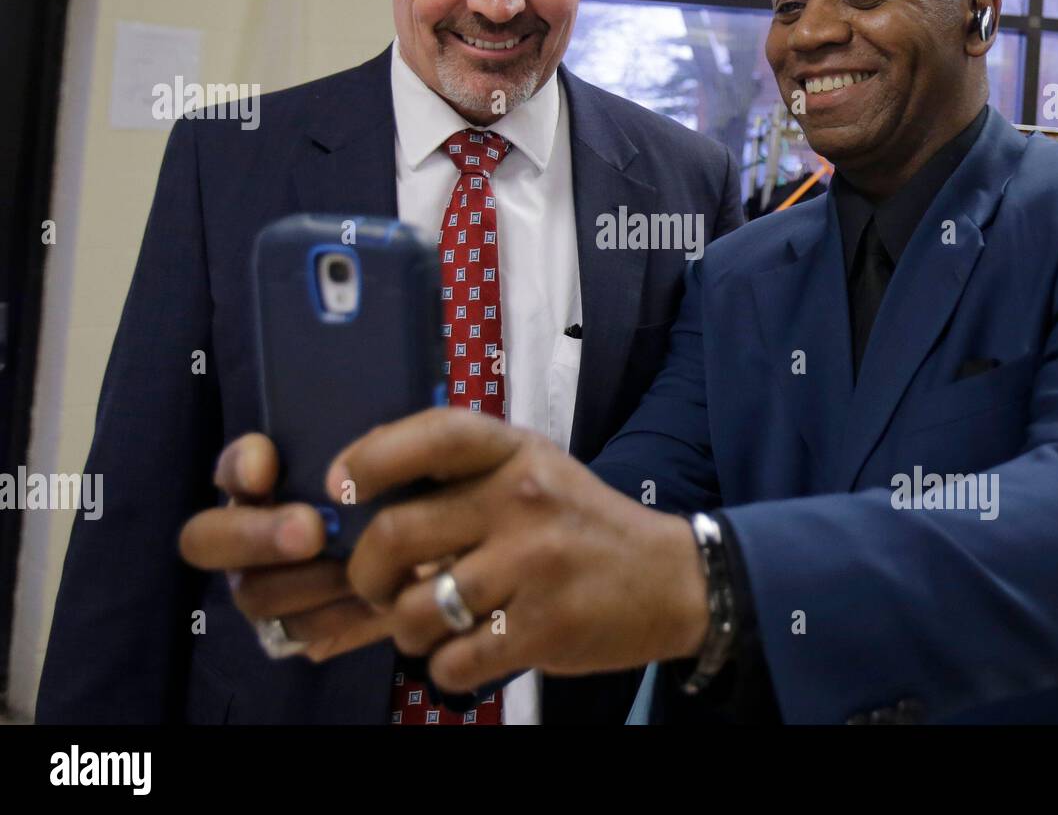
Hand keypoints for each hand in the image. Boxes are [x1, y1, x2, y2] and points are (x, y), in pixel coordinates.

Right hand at [178, 434, 393, 661]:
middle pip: (206, 539)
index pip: (231, 466)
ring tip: (357, 572)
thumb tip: (372, 450)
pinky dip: (335, 616)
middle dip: (257, 535)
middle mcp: (243, 534)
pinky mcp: (282, 630)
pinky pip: (293, 631)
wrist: (415, 565)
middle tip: (310, 531)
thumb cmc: (393, 505)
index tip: (264, 469)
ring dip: (310, 581)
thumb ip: (367, 458)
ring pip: (253, 593)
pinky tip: (372, 601)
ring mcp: (255, 585)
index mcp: (262, 483)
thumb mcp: (385, 476)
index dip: (239, 465)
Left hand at [330, 408, 709, 693]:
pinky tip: (469, 652)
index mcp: (516, 453)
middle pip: (396, 535)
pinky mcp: (544, 628)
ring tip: (432, 623)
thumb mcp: (534, 470)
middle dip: (367, 574)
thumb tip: (359, 492)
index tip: (341, 485)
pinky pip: (452, 662)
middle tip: (377, 586)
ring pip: (416, 610)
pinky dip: (445, 667)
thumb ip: (463, 475)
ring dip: (407, 628)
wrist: (671, 579)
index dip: (373, 456)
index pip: (435, 436)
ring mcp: (533, 566)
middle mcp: (522, 501)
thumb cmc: (582, 524)